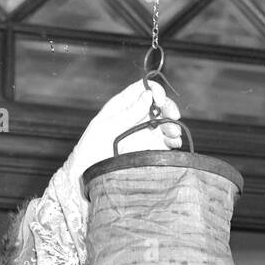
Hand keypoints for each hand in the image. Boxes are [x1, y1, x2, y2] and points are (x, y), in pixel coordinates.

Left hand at [67, 80, 182, 185]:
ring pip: (165, 123)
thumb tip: (148, 95)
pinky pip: (165, 142)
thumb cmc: (91, 148)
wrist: (89, 174)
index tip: (159, 101)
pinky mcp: (149, 149)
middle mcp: (136, 116)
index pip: (144, 89)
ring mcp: (144, 133)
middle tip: (174, 116)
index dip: (155, 91)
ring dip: (173, 126)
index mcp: (123, 105)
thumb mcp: (106, 126)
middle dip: (169, 108)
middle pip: (159, 105)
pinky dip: (173, 141)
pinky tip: (174, 144)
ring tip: (173, 134)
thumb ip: (128, 112)